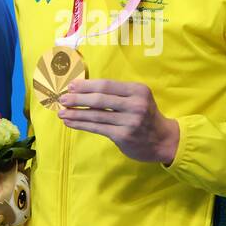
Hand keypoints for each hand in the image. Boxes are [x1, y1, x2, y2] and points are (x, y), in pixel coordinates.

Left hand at [56, 79, 179, 164]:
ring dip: (76, 113)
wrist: (163, 140)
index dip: (87, 85)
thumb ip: (118, 94)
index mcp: (138, 90)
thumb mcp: (138, 98)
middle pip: (99, 99)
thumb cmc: (146, 116)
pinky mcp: (123, 136)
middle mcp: (135, 104)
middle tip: (62, 98)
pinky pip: (97, 128)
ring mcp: (130, 121)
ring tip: (62, 112)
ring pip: (96, 115)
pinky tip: (71, 122)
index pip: (107, 85)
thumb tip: (85, 90)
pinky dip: (82, 124)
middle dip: (78, 98)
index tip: (71, 85)